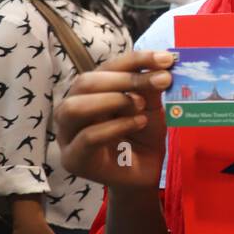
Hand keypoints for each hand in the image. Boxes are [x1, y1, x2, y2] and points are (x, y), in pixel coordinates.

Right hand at [55, 50, 173, 189]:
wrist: (144, 174)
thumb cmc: (143, 137)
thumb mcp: (151, 107)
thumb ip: (150, 88)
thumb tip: (161, 64)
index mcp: (90, 92)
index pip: (106, 67)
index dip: (135, 60)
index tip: (165, 58)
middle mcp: (72, 108)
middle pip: (84, 82)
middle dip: (124, 79)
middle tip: (159, 82)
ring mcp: (68, 134)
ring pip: (74, 108)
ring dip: (112, 100)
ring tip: (140, 105)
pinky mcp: (73, 158)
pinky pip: (87, 137)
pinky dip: (116, 126)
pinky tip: (139, 122)